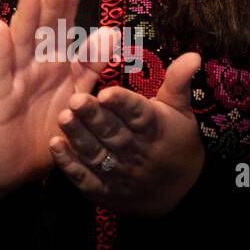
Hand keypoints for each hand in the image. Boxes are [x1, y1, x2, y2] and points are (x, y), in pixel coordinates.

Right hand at [0, 0, 119, 204]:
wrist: (13, 167)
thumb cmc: (44, 130)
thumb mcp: (75, 97)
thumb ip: (90, 67)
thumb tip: (111, 34)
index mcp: (53, 64)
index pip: (62, 29)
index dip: (67, 6)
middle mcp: (33, 65)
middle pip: (43, 28)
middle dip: (50, 3)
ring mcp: (14, 77)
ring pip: (21, 41)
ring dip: (25, 15)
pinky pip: (0, 70)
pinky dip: (0, 49)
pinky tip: (0, 28)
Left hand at [48, 51, 204, 216]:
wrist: (182, 194)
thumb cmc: (176, 141)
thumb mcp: (180, 111)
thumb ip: (177, 82)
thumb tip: (193, 54)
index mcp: (154, 127)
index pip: (138, 114)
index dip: (123, 104)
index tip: (107, 92)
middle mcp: (136, 151)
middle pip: (113, 133)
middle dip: (94, 117)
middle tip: (75, 100)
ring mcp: (119, 173)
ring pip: (96, 154)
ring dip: (79, 137)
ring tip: (63, 118)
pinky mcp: (104, 191)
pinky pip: (85, 179)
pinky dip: (70, 165)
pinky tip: (56, 146)